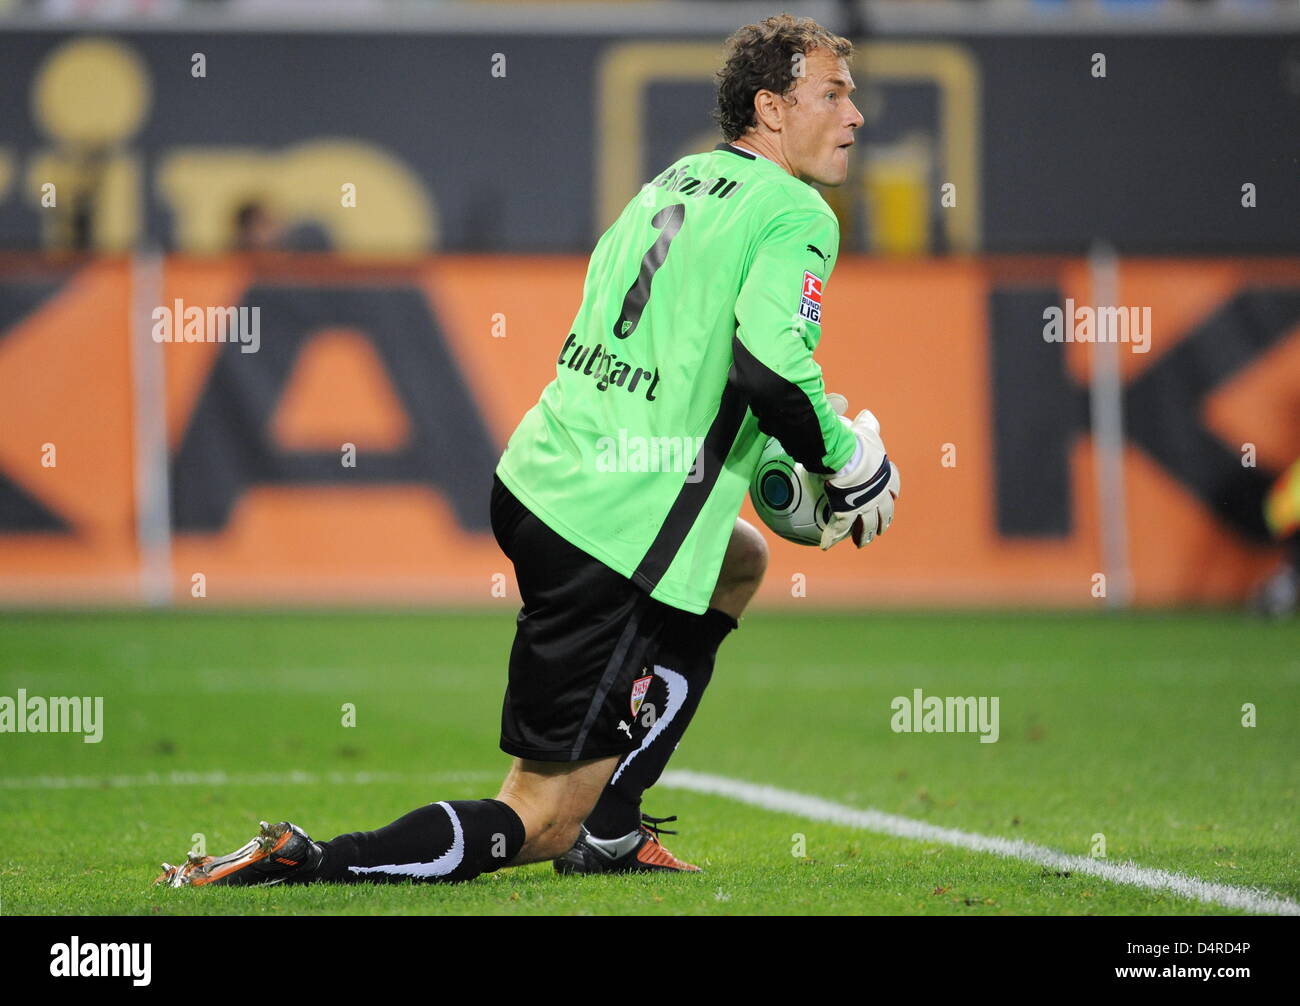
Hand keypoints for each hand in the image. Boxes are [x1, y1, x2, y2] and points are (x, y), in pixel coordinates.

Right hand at [818, 409, 899, 549]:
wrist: (846, 458)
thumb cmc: (858, 444)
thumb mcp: (866, 431)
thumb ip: (868, 424)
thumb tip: (866, 414)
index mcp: (884, 477)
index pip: (893, 486)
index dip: (893, 492)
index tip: (894, 496)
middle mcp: (878, 495)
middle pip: (885, 512)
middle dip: (884, 521)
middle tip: (882, 527)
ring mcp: (863, 507)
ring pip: (867, 526)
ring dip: (865, 535)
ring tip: (862, 543)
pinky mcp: (846, 513)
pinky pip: (837, 529)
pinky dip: (830, 538)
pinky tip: (825, 546)